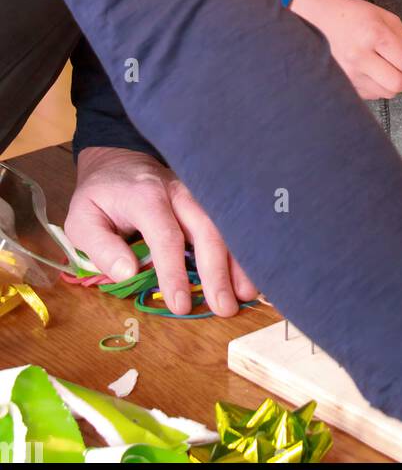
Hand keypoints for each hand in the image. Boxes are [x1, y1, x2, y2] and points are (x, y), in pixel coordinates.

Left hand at [66, 147, 258, 316]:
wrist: (120, 162)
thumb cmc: (101, 197)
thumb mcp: (82, 220)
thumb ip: (101, 247)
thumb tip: (128, 273)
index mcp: (146, 197)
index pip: (167, 236)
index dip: (175, 272)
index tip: (182, 305)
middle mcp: (179, 192)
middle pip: (206, 229)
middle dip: (218, 270)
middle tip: (225, 307)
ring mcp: (198, 193)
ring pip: (225, 225)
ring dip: (239, 260)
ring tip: (248, 294)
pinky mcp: (207, 200)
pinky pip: (228, 223)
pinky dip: (242, 248)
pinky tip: (252, 272)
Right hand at [290, 0, 401, 99]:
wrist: (316, 18)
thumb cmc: (353, 15)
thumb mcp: (385, 17)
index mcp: (374, 34)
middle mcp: (360, 57)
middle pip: (398, 84)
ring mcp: (348, 73)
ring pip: (385, 92)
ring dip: (394, 83)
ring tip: (388, 67)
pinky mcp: (342, 83)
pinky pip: (371, 94)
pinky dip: (379, 86)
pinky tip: (373, 71)